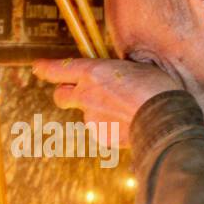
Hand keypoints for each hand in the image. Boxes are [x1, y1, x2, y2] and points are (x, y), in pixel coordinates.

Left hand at [32, 58, 180, 148]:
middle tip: (76, 92)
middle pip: (60, 95)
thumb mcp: (134, 67)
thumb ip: (114, 72)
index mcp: (93, 72)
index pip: (58, 69)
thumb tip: (114, 76)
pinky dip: (110, 127)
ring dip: (98, 111)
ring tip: (124, 110)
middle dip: (64, 93)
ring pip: (86, 113)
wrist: (164, 119)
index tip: (38, 67)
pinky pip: (101, 129)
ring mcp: (91, 118)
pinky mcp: (101, 136)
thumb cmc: (155, 87)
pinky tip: (129, 123)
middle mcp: (86, 95)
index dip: (45, 68)